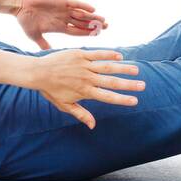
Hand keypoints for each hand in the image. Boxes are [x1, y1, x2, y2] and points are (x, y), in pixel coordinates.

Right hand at [13, 0, 110, 49]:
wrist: (19, 5)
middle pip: (82, 22)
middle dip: (94, 25)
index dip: (87, 33)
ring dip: (92, 16)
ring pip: (82, 13)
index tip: (97, 36)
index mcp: (59, 26)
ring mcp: (63, 8)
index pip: (77, 31)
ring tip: (103, 20)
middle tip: (106, 27)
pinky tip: (93, 9)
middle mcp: (63, 17)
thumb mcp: (34, 35)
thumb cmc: (25, 19)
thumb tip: (48, 54)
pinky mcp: (61, 0)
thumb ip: (43, 43)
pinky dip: (84, 6)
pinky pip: (75, 3)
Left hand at [26, 49, 143, 129]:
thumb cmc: (51, 90)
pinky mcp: (80, 54)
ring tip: (136, 70)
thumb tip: (93, 126)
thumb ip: (81, 114)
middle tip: (143, 85)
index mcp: (85, 92)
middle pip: (112, 82)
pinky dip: (109, 54)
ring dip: (123, 68)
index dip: (122, 99)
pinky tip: (120, 56)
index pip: (108, 97)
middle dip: (129, 84)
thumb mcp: (64, 105)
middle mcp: (87, 78)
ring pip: (107, 67)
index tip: (135, 101)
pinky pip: (97, 54)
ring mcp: (84, 65)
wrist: (38, 72)